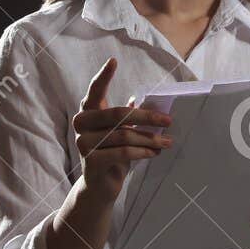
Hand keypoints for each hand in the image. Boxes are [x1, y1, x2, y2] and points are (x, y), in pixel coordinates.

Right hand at [73, 57, 173, 202]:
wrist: (99, 188)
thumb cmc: (112, 155)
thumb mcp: (120, 132)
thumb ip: (127, 115)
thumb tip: (142, 99)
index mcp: (88, 113)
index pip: (95, 91)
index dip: (103, 76)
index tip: (113, 61)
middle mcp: (81, 125)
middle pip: (119, 114)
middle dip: (148, 116)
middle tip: (168, 120)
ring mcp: (83, 144)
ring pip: (124, 135)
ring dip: (150, 138)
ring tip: (167, 141)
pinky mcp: (91, 162)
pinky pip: (123, 153)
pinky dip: (142, 151)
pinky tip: (155, 152)